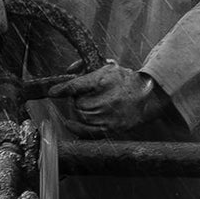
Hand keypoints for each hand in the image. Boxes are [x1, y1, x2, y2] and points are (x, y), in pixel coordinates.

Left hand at [48, 61, 169, 136]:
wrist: (147, 96)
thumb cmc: (124, 80)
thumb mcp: (106, 66)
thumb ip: (84, 66)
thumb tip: (68, 70)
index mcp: (103, 80)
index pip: (77, 86)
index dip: (63, 89)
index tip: (52, 92)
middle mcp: (106, 99)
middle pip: (76, 103)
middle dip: (74, 100)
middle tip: (80, 96)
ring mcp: (109, 115)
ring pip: (80, 116)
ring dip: (77, 111)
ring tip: (86, 105)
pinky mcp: (111, 128)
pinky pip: (88, 132)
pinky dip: (76, 128)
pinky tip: (69, 123)